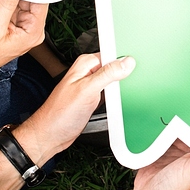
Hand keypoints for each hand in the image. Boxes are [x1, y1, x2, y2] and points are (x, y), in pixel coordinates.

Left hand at [16, 53, 135, 162]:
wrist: (51, 136)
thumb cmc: (59, 114)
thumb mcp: (87, 90)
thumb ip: (107, 74)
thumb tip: (126, 62)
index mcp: (85, 63)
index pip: (112, 53)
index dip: (125, 58)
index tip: (138, 64)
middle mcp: (88, 72)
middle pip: (115, 66)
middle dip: (125, 73)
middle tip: (135, 80)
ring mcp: (92, 85)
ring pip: (115, 80)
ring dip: (122, 85)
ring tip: (128, 91)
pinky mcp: (94, 98)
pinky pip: (112, 92)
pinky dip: (118, 95)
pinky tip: (122, 100)